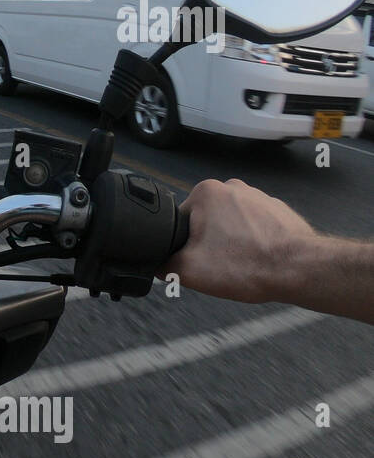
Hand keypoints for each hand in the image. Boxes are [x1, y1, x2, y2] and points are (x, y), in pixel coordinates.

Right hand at [167, 179, 315, 302]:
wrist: (299, 270)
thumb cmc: (247, 265)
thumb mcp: (187, 270)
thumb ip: (162, 264)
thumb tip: (158, 263)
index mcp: (206, 192)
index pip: (179, 220)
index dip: (183, 245)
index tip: (197, 260)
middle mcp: (232, 187)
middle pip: (205, 221)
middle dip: (208, 243)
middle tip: (219, 265)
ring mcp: (259, 197)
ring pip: (230, 224)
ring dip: (231, 243)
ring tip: (241, 264)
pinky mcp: (279, 211)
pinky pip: (255, 228)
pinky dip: (253, 243)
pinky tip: (258, 260)